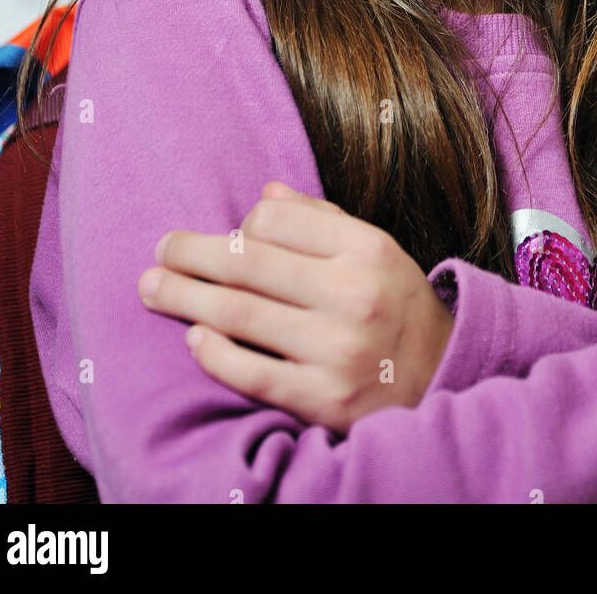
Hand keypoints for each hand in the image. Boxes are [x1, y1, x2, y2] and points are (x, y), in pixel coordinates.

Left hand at [137, 183, 454, 436]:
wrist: (442, 380)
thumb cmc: (394, 304)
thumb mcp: (374, 250)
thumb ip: (321, 220)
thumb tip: (265, 197)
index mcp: (366, 249)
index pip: (276, 221)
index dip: (240, 225)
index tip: (225, 235)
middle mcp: (354, 295)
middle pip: (247, 265)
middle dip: (190, 255)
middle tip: (159, 252)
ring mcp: (338, 351)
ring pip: (239, 315)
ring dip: (185, 298)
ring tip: (153, 289)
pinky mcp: (325, 400)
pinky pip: (253, 373)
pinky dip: (214, 354)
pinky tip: (193, 338)